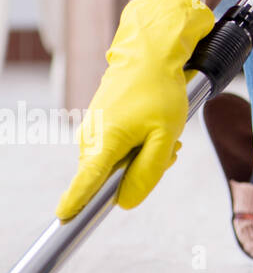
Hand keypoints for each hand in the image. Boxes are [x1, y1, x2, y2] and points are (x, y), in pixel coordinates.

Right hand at [55, 0, 215, 218]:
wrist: (149, 55)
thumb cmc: (159, 91)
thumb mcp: (165, 134)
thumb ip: (148, 171)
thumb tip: (126, 202)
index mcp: (103, 142)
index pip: (85, 180)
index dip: (77, 201)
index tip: (64, 217)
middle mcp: (90, 139)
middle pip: (111, 178)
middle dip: (141, 171)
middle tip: (168, 151)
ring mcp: (93, 132)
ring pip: (119, 164)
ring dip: (145, 155)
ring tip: (165, 134)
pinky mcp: (100, 126)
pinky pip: (120, 149)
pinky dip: (141, 144)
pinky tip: (156, 128)